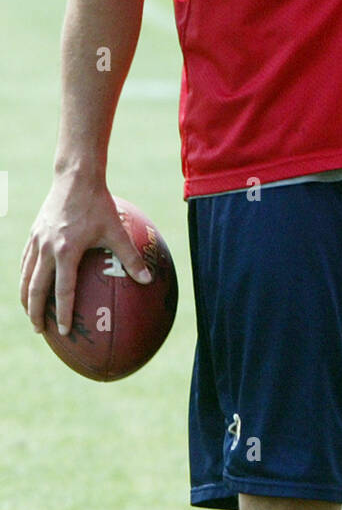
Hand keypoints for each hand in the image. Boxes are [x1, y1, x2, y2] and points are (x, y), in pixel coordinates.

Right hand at [20, 176, 152, 333]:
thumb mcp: (117, 230)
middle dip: (36, 312)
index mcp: (66, 251)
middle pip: (36, 288)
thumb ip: (131, 256)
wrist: (76, 178)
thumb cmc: (99, 204)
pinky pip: (25, 261)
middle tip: (40, 331)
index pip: (63, 290)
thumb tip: (148, 279)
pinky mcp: (33, 233)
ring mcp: (37, 241)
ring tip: (30, 313)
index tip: (64, 330)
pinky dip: (25, 276)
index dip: (63, 312)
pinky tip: (29, 284)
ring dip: (26, 297)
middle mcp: (47, 248)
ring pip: (26, 276)